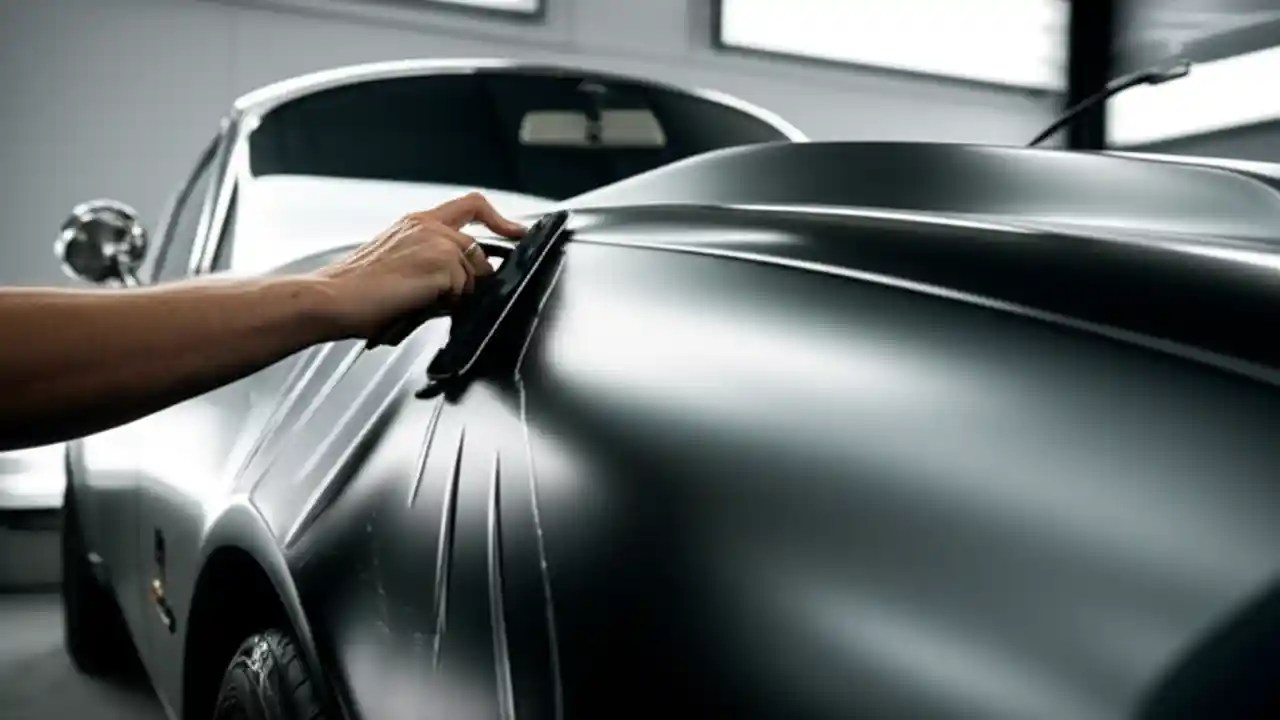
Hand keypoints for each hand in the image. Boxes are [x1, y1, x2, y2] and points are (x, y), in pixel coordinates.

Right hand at [313, 193, 525, 345]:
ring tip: (417, 300)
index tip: (516, 232)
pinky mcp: (442, 262)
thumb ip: (435, 267)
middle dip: (472, 279)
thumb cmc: (357, 291)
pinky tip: (418, 302)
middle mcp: (429, 225)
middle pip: (479, 251)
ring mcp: (437, 241)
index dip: (500, 219)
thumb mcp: (401, 267)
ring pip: (473, 274)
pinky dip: (447, 303)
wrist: (334, 298)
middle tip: (442, 297)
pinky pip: (464, 290)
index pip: (471, 206)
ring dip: (455, 295)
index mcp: (417, 222)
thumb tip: (464, 287)